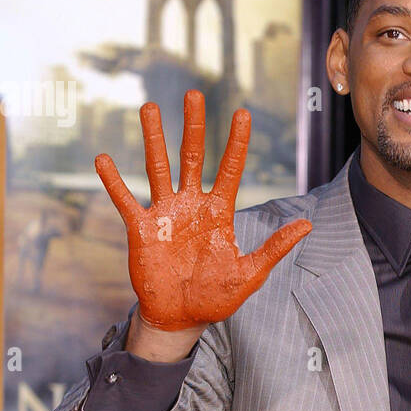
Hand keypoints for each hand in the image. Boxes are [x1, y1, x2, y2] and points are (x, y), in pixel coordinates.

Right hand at [95, 90, 311, 331]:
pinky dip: (113, 181)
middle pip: (193, 157)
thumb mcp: (250, 274)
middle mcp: (191, 205)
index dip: (237, 143)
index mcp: (219, 212)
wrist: (181, 317)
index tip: (243, 113)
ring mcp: (164, 214)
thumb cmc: (216, 296)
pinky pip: (124, 199)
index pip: (231, 169)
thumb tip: (307, 225)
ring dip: (153, 138)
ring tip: (149, 108)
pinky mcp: (140, 228)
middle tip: (194, 94)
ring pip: (158, 168)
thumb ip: (274, 248)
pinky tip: (102, 158)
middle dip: (194, 126)